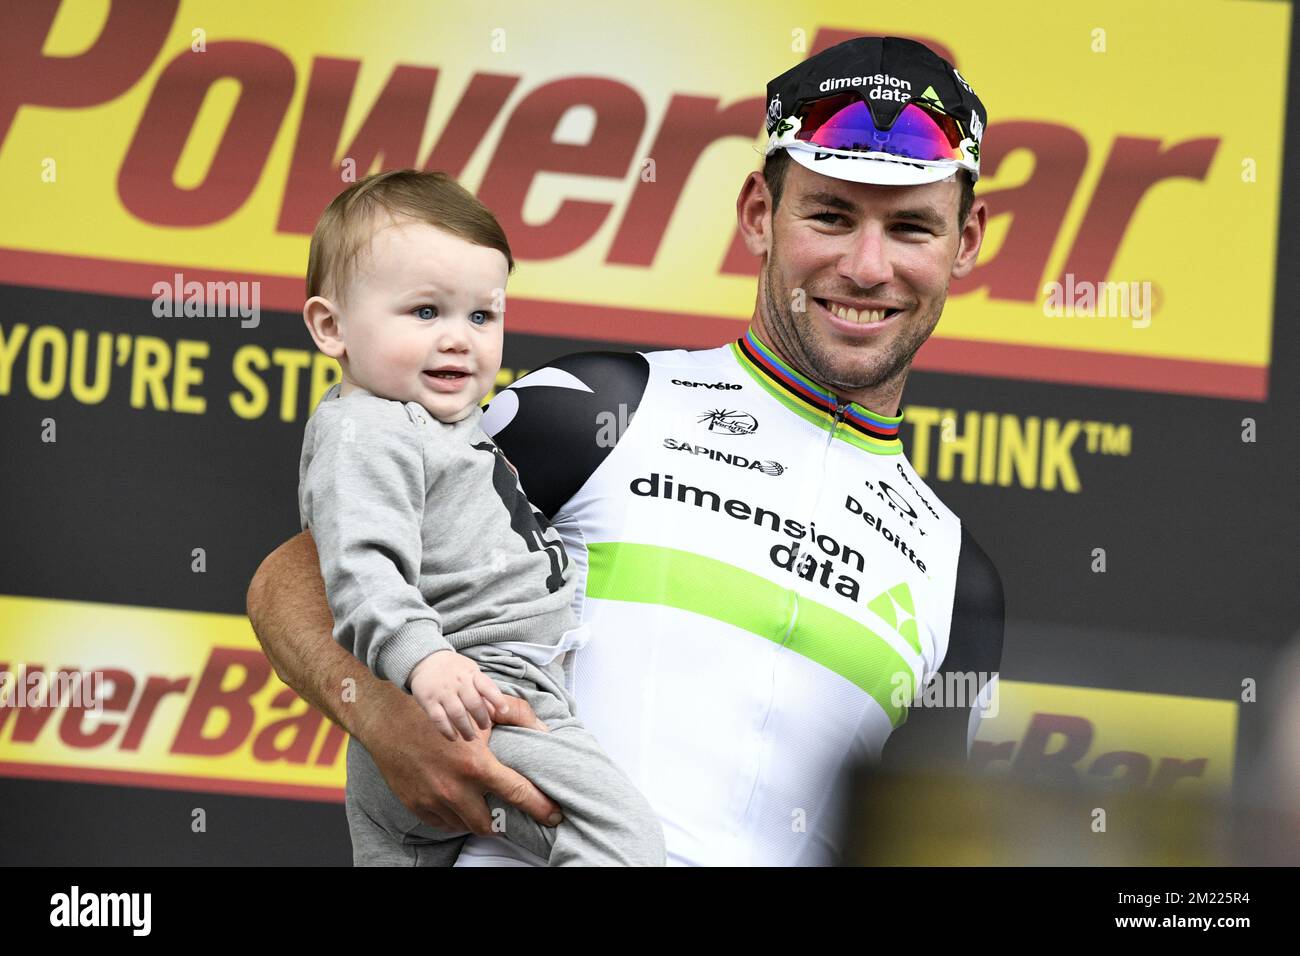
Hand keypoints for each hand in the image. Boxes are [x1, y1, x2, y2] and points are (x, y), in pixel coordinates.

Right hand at [357, 683, 562, 833]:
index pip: (518, 794)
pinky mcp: (417, 806)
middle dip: (500, 824)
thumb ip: (514, 718)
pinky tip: (456, 802)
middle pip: (488, 824)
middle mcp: (456, 789)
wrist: (389, 721)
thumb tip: (543, 730)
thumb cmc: (437, 715)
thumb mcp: (478, 714)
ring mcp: (434, 800)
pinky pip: (442, 824)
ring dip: (474, 819)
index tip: (554, 815)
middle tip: (506, 816)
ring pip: (464, 826)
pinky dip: (452, 817)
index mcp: (476, 766)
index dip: (540, 807)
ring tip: (479, 805)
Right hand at [409, 649, 514, 741]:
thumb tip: (495, 711)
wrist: (426, 659)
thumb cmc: (454, 669)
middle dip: (482, 719)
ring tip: (470, 737)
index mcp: (471, 674)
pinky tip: (454, 737)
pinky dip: (447, 731)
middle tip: (485, 727)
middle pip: (473, 704)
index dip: (497, 699)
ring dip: (466, 729)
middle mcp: (457, 682)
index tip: (504, 711)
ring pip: (457, 714)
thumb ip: (484, 689)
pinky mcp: (428, 700)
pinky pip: (439, 719)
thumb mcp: (471, 672)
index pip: (487, 686)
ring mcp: (442, 692)